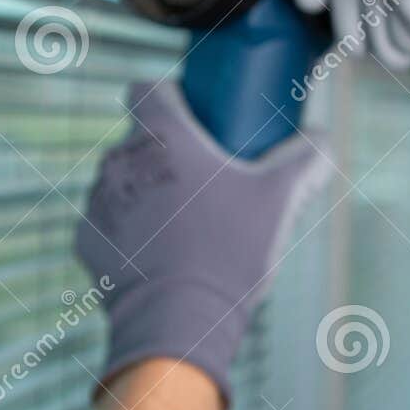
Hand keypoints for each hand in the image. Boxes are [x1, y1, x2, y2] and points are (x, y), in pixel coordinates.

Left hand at [76, 80, 328, 404]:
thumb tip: (321, 136)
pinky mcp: (87, 241)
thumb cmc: (229, 251)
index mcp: (162, 135)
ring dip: (148, 190)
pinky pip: (109, 222)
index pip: (146, 87)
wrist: (177, 322)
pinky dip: (130, 230)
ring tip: (186, 222)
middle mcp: (119, 160)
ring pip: (123, 180)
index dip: (171, 97)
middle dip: (169, 152)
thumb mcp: (282, 198)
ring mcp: (98, 201)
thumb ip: (307, 157)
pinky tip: (161, 252)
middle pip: (140, 138)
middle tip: (208, 180)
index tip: (196, 119)